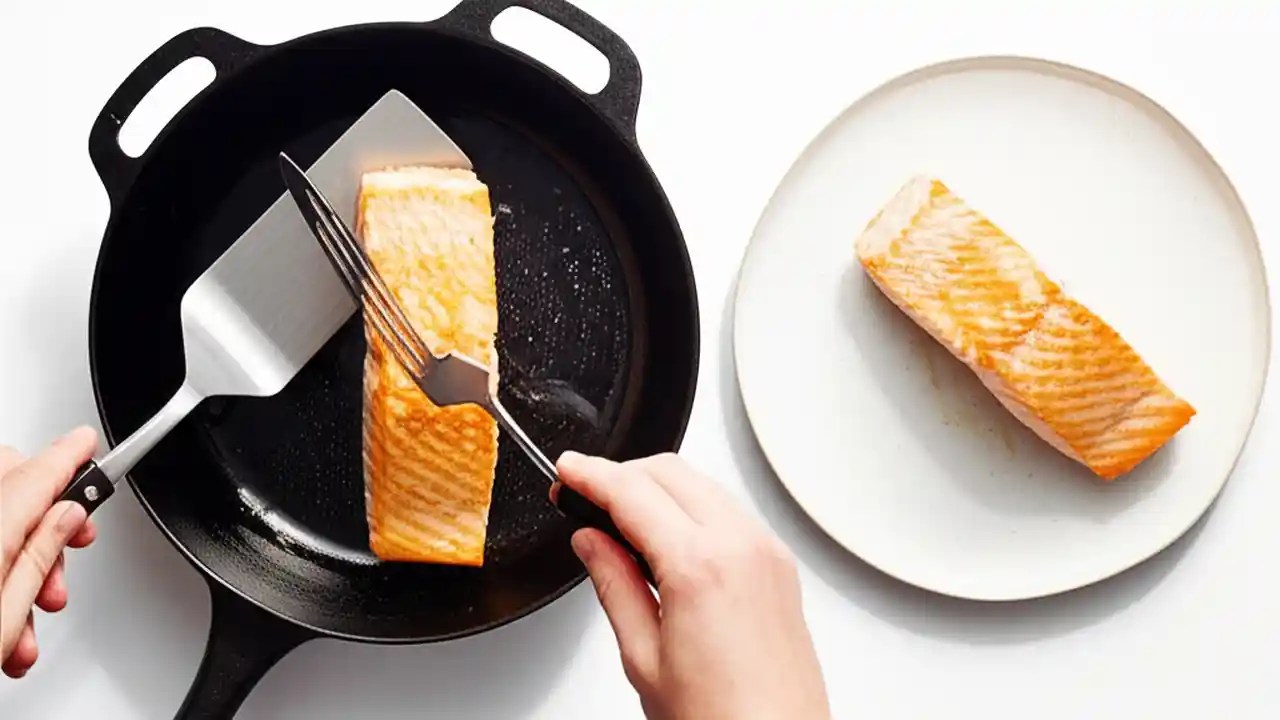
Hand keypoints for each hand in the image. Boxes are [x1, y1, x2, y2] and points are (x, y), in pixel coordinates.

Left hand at [1, 427, 98, 677]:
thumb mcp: (8, 614)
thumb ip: (42, 555)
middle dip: (44, 513)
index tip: (85, 443)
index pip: (38, 474)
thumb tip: (67, 516)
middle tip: (67, 550)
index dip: (70, 457)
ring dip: (17, 554)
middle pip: (9, 481)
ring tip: (28, 614)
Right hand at [554, 452, 829, 719]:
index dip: (592, 475)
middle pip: (670, 471)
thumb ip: (614, 585)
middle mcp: (742, 547)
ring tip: (620, 520)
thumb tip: (592, 542)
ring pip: (703, 484)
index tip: (569, 471)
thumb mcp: (644, 657)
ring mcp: (768, 552)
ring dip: (658, 487)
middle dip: (622, 474)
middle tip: (585, 495)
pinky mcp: (781, 566)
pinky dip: (692, 507)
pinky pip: (730, 511)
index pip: (633, 492)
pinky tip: (667, 537)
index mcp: (701, 567)